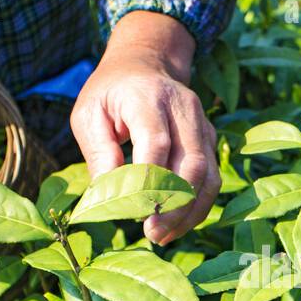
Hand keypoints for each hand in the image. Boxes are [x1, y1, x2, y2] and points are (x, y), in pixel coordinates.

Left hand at [70, 11, 218, 243]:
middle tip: (151, 233)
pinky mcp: (210, 140)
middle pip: (191, 162)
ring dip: (189, 212)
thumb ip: (98, 152)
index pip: (156, 143)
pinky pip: (212, 179)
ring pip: (208, 175)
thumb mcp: (89, 114)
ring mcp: (202, 124)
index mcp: (147, 96)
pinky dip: (197, 207)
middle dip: (173, 204)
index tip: (134, 213)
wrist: (146, 64)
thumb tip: (109, 195)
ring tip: (164, 236)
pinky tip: (176, 226)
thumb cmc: (110, 93)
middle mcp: (183, 108)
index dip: (149, 182)